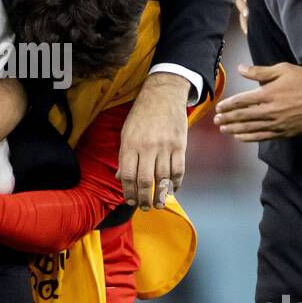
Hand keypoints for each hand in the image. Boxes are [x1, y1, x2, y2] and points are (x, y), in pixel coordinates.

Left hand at [118, 72, 189, 210]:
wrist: (163, 94)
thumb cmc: (142, 115)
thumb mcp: (126, 132)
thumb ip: (125, 156)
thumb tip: (121, 178)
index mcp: (130, 144)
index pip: (128, 175)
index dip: (129, 192)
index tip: (130, 201)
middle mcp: (147, 147)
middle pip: (145, 181)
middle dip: (144, 199)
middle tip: (145, 208)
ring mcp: (165, 146)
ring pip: (163, 178)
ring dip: (161, 195)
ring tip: (159, 204)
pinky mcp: (180, 145)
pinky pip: (178, 170)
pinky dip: (176, 183)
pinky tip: (173, 190)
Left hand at [214, 63, 301, 140]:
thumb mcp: (282, 69)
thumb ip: (259, 72)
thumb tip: (240, 69)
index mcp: (267, 94)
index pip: (241, 101)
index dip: (228, 105)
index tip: (219, 108)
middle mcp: (270, 111)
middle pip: (242, 116)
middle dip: (228, 119)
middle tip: (216, 121)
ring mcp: (277, 123)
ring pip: (250, 128)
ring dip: (235, 129)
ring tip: (224, 129)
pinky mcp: (285, 132)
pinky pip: (262, 136)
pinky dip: (249, 137)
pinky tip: (240, 137)